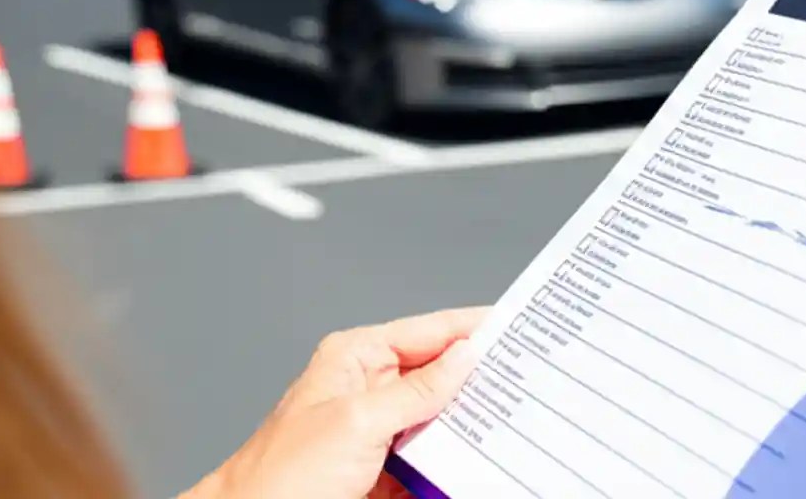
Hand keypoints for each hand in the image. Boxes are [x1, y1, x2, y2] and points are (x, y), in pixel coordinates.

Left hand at [183, 306, 487, 498]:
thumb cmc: (280, 478)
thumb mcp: (359, 422)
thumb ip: (417, 389)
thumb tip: (464, 357)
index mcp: (356, 359)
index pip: (430, 331)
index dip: (474, 327)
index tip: (517, 328)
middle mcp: (369, 390)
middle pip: (441, 376)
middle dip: (479, 382)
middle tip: (525, 382)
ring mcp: (378, 433)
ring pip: (441, 422)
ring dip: (470, 430)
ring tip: (509, 428)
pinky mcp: (384, 472)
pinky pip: (432, 462)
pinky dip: (453, 466)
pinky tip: (477, 466)